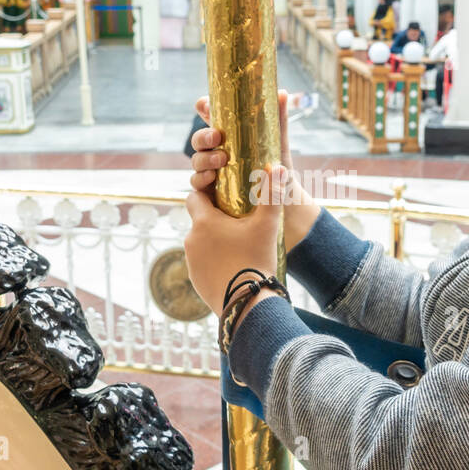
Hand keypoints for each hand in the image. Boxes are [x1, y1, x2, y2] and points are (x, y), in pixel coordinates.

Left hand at [184, 164, 286, 314]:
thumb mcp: (267, 225)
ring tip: (237, 246)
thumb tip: (277, 166)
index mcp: (204, 221)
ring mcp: (191, 261)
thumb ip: (272, 194)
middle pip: (199, 220)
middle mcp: (191, 239)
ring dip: (214, 241)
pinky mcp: (195, 279)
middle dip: (214, 219)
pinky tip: (233, 265)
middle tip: (236, 222)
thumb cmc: (256, 260)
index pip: (195, 196)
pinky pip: (202, 263)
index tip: (223, 196)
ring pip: (200, 242)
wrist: (248, 303)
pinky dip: (214, 262)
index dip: (207, 193)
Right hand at [189, 91, 320, 251]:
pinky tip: (211, 180)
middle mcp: (218, 152)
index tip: (204, 104)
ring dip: (204, 159)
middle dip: (203, 136)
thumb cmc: (278, 171)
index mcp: (231, 136)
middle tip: (217, 137)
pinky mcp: (210, 193)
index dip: (204, 108)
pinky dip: (201, 180)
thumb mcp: (278, 145)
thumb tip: (281, 92)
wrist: (282, 205)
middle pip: (199, 139)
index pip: (211, 118)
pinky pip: (196, 185)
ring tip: (221, 162)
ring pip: (196, 161)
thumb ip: (278, 120)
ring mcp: (212, 172)